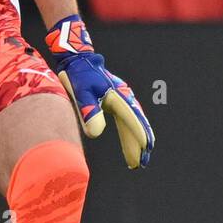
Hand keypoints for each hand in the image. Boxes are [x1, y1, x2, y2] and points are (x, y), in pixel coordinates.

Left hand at [45, 15, 153, 169]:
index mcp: (118, 96)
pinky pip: (128, 119)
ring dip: (137, 140)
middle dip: (141, 142)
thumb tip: (96, 135)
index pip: (131, 118)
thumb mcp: (81, 93)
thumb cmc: (78, 76)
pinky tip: (131, 143)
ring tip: (140, 159)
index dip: (138, 134)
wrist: (77, 60)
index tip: (145, 149)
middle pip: (136, 122)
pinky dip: (131, 132)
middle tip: (143, 162)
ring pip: (133, 122)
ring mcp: (122, 98)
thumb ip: (89, 111)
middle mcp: (124, 97)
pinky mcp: (117, 100)